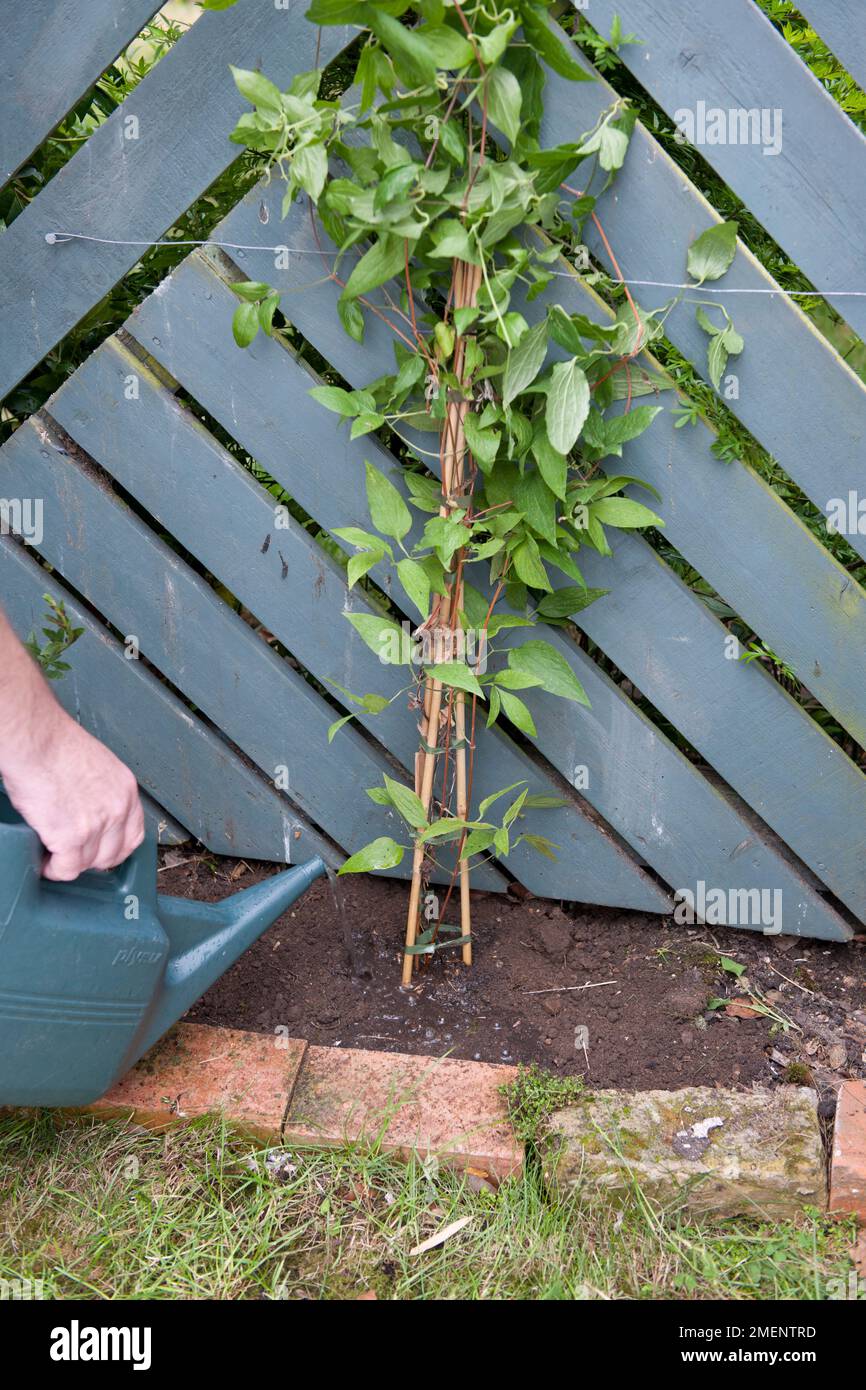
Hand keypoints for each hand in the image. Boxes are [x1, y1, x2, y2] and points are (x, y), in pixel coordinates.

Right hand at [4, 709, 144, 880]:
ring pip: (88, 863)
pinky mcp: (71, 837)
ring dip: (70, 863)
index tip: (102, 852)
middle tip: (74, 854)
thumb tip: (90, 810)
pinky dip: (54, 870)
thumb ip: (102, 791)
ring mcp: (96, 825)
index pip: (133, 835)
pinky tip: (46, 863)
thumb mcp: (97, 766)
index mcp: (126, 790)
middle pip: (112, 854)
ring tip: (55, 856)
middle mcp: (117, 809)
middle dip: (91, 858)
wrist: (36, 741)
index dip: (115, 848)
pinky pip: (67, 868)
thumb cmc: (55, 745)